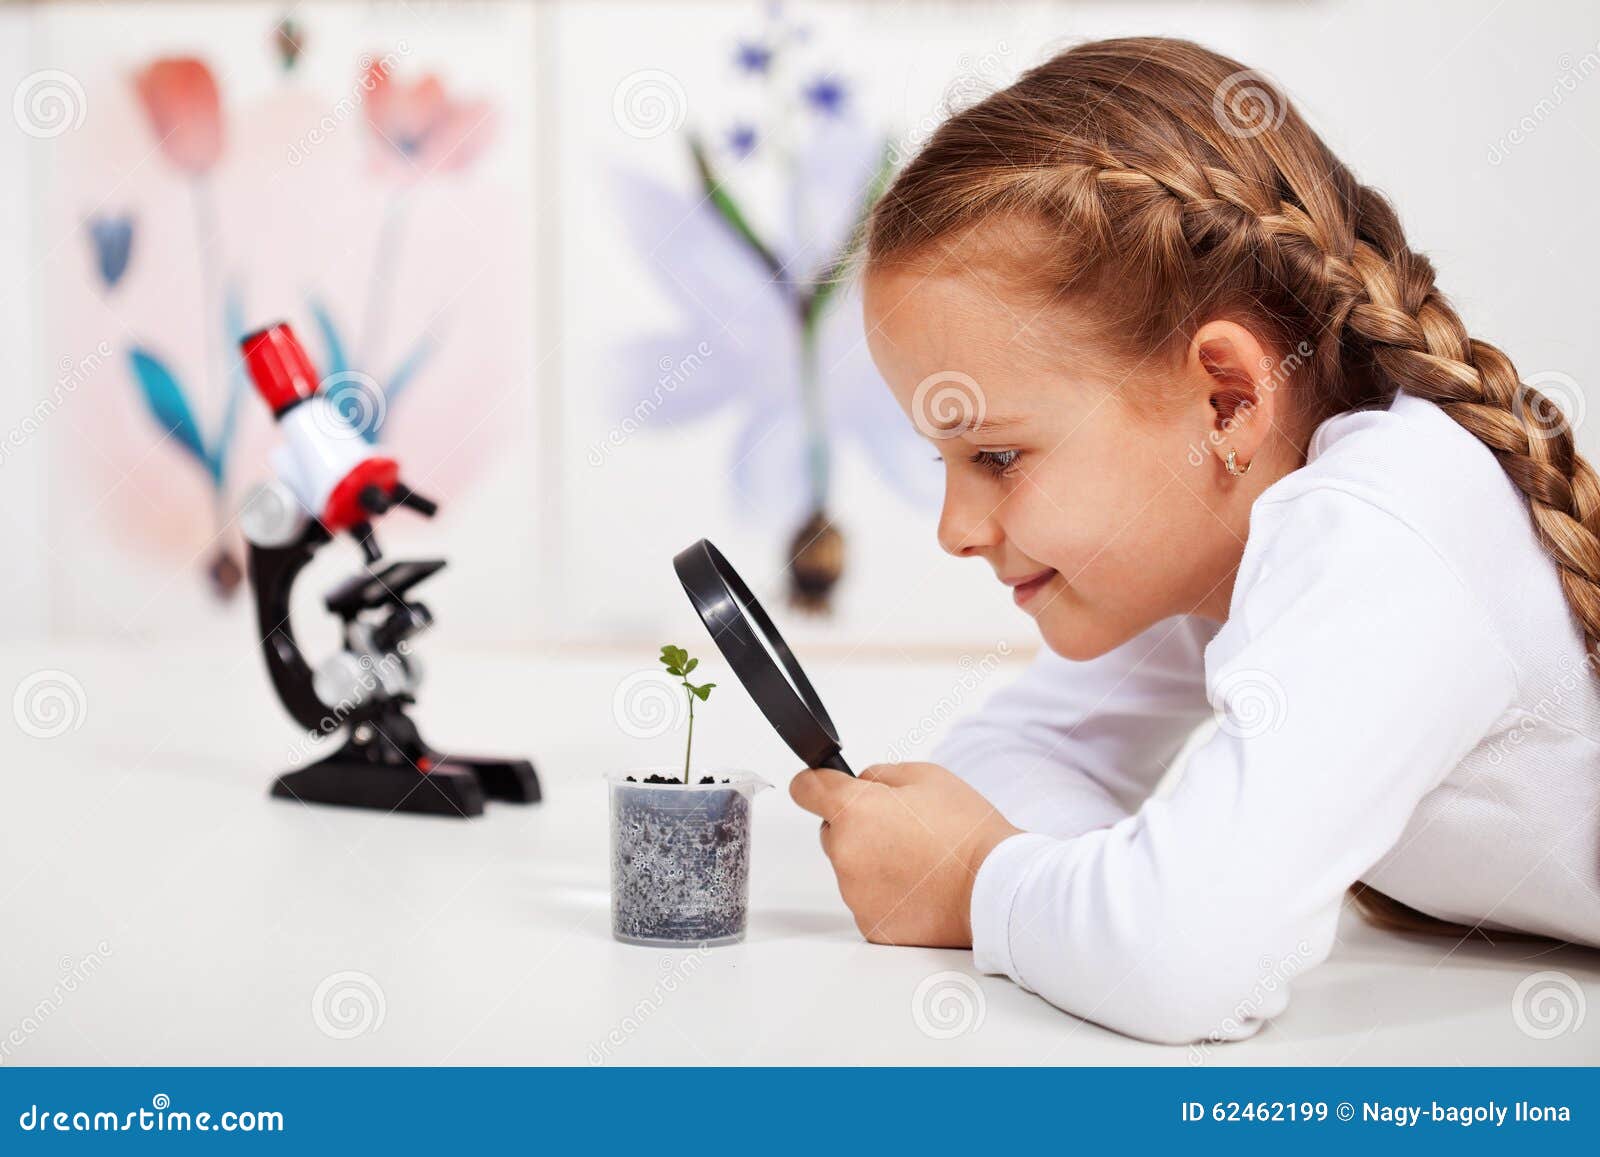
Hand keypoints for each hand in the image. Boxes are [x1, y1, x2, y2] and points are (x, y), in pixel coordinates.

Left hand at [790, 762, 1021, 947]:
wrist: (996, 888)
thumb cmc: (967, 833)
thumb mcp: (927, 776)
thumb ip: (879, 774)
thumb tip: (860, 782)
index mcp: (853, 810)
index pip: (805, 788)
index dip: (813, 784)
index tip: (818, 786)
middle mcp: (844, 853)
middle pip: (832, 832)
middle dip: (858, 828)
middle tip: (903, 831)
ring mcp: (855, 893)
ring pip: (852, 869)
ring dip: (874, 863)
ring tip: (921, 862)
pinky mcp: (871, 925)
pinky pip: (869, 901)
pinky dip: (887, 895)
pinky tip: (920, 888)